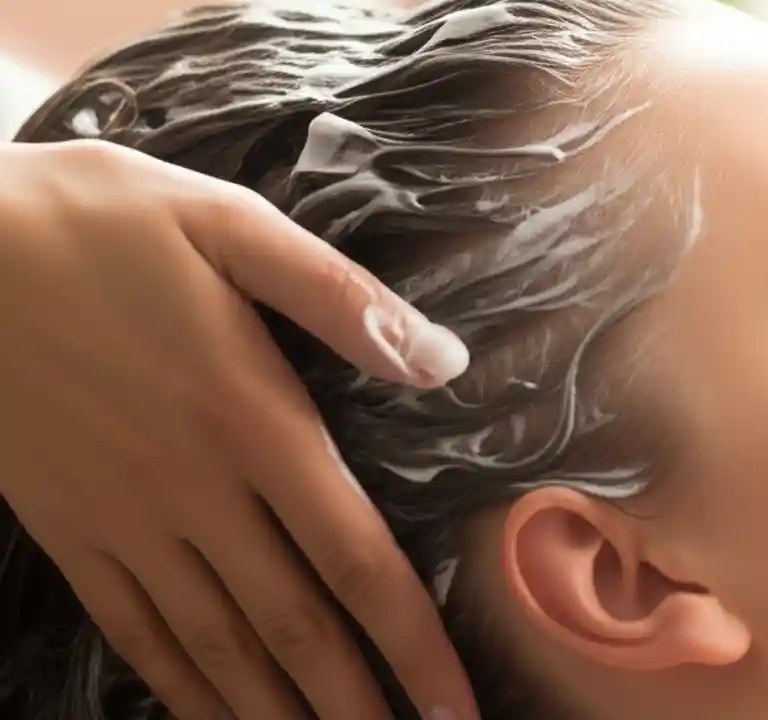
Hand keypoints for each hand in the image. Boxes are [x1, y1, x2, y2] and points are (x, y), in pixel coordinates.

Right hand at [0, 140, 477, 719]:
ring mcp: (124, 518)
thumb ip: (339, 297)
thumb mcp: (230, 226)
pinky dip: (179, 686)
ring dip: (279, 711)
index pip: (356, 559)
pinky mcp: (66, 526)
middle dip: (358, 701)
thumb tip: (443, 359)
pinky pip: (132, 629)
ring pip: (217, 645)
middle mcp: (196, 490)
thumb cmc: (98, 223)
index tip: (457, 703)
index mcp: (254, 420)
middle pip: (296, 625)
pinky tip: (214, 717)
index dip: (414, 642)